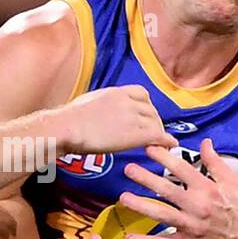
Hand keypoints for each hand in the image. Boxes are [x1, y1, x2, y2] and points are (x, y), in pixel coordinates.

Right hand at [53, 85, 176, 154]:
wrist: (67, 127)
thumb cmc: (67, 119)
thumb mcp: (86, 102)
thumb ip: (98, 103)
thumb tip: (91, 108)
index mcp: (115, 92)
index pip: (141, 93)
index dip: (146, 105)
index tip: (146, 113)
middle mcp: (127, 102)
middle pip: (150, 109)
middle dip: (154, 120)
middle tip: (154, 131)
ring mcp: (132, 117)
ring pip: (155, 123)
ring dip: (159, 132)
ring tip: (160, 142)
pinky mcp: (134, 134)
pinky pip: (157, 136)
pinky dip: (166, 141)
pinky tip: (170, 146)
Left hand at [119, 139, 237, 238]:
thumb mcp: (233, 182)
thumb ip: (216, 162)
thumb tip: (204, 142)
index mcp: (207, 189)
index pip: (182, 168)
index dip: (163, 157)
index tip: (148, 148)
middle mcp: (198, 206)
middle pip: (167, 190)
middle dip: (145, 178)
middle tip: (128, 169)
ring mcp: (192, 227)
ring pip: (162, 215)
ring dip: (141, 206)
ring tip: (123, 198)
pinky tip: (131, 238)